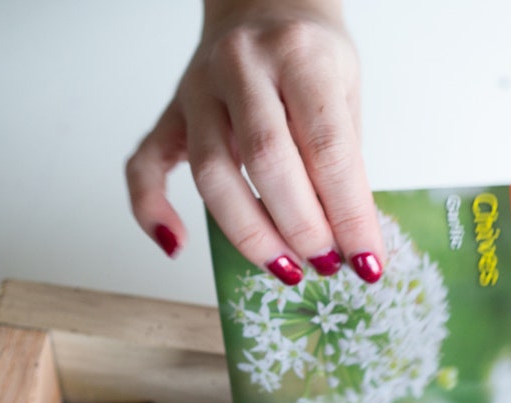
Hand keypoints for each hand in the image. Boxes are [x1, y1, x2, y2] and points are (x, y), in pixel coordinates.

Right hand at [125, 0, 384, 284]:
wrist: (261, 2)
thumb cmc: (308, 54)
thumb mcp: (344, 89)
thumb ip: (342, 158)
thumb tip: (350, 240)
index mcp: (298, 54)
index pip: (328, 147)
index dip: (349, 213)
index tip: (366, 260)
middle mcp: (241, 65)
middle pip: (267, 160)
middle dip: (300, 226)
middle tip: (324, 264)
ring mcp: (197, 88)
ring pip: (212, 172)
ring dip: (250, 232)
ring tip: (285, 268)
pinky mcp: (169, 112)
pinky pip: (144, 165)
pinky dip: (152, 210)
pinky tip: (177, 244)